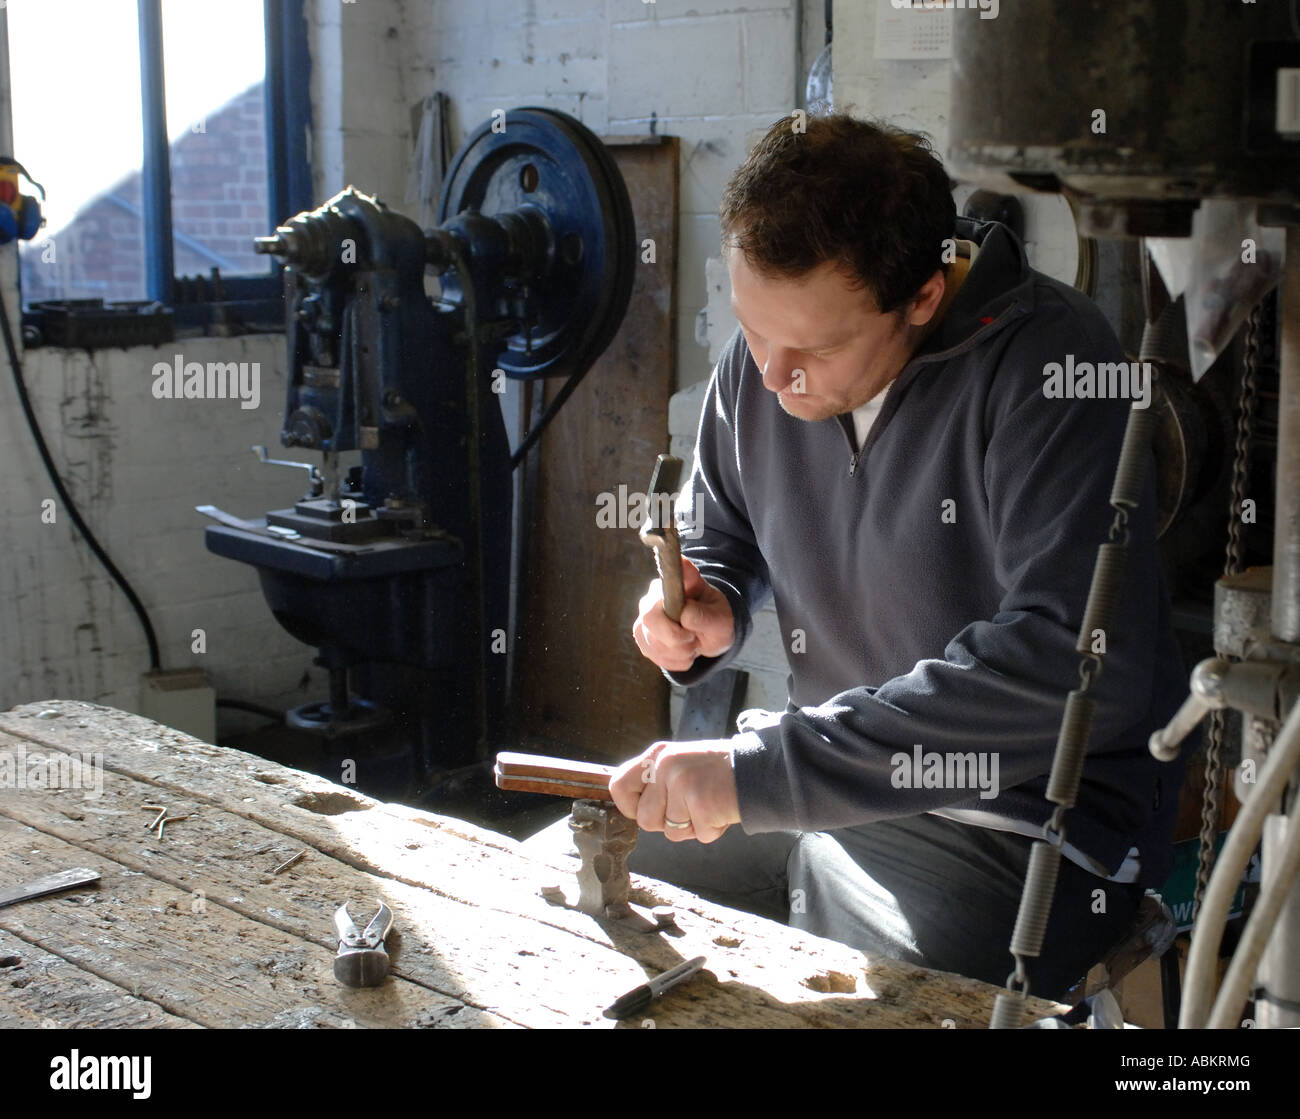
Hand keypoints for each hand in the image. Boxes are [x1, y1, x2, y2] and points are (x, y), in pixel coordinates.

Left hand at [610, 739, 740, 842]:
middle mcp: (665, 766)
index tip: (648, 809)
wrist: (756, 768)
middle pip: (644, 819)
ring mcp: (682, 784)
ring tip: (707, 805)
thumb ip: (656, 781)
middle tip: (690, 807)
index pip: (618, 785)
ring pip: (670, 832)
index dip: (630, 806)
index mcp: (657, 755)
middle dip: (667, 823)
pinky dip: (711, 830)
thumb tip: (633, 808)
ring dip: (690, 827)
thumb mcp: (680, 763)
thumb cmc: (718, 772)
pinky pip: (697, 835)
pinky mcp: (701, 803)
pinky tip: (719, 810)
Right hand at [632, 557, 734, 672]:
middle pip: (649, 625)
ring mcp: (643, 623)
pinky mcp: (643, 642)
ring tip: (692, 642)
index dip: (671, 624)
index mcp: (666, 587)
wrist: (711, 632)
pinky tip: (685, 650)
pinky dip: (677, 660)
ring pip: (654, 646)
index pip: (653, 604)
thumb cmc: (714, 618)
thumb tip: (685, 611)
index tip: (690, 631)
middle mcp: (648, 602)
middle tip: (693, 636)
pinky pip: (658, 658)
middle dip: (677, 639)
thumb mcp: (720, 615)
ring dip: (680, 651)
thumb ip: (705, 613)